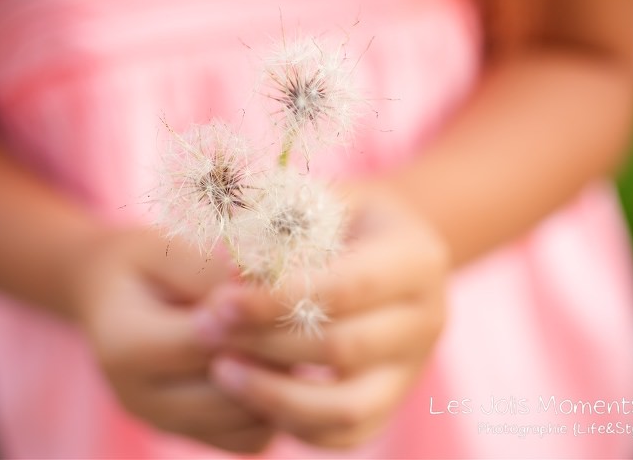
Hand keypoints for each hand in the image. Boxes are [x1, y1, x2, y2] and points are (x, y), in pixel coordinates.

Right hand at [68, 227, 274, 452]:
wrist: (109, 298)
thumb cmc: (141, 265)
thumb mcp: (164, 251)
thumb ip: (208, 271)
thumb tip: (264, 283)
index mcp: (124, 345)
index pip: (200, 344)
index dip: (249, 320)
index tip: (283, 292)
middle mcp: (137, 396)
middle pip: (226, 391)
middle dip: (271, 354)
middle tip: (303, 320)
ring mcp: (162, 422)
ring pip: (244, 423)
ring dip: (278, 384)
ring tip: (295, 342)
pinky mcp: (188, 434)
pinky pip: (247, 440)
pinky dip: (271, 408)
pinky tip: (278, 369)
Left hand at [198, 183, 448, 448]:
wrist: (382, 247)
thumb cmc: (339, 217)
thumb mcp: (319, 199)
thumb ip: (280, 223)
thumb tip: (224, 263)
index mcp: (417, 258)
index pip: (348, 288)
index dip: (280, 299)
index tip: (218, 300)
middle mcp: (427, 318)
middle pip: (344, 348)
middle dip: (266, 343)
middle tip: (204, 330)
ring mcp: (412, 367)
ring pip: (348, 406)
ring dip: (275, 394)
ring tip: (220, 370)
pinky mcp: (392, 401)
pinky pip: (345, 434)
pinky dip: (293, 423)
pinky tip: (247, 395)